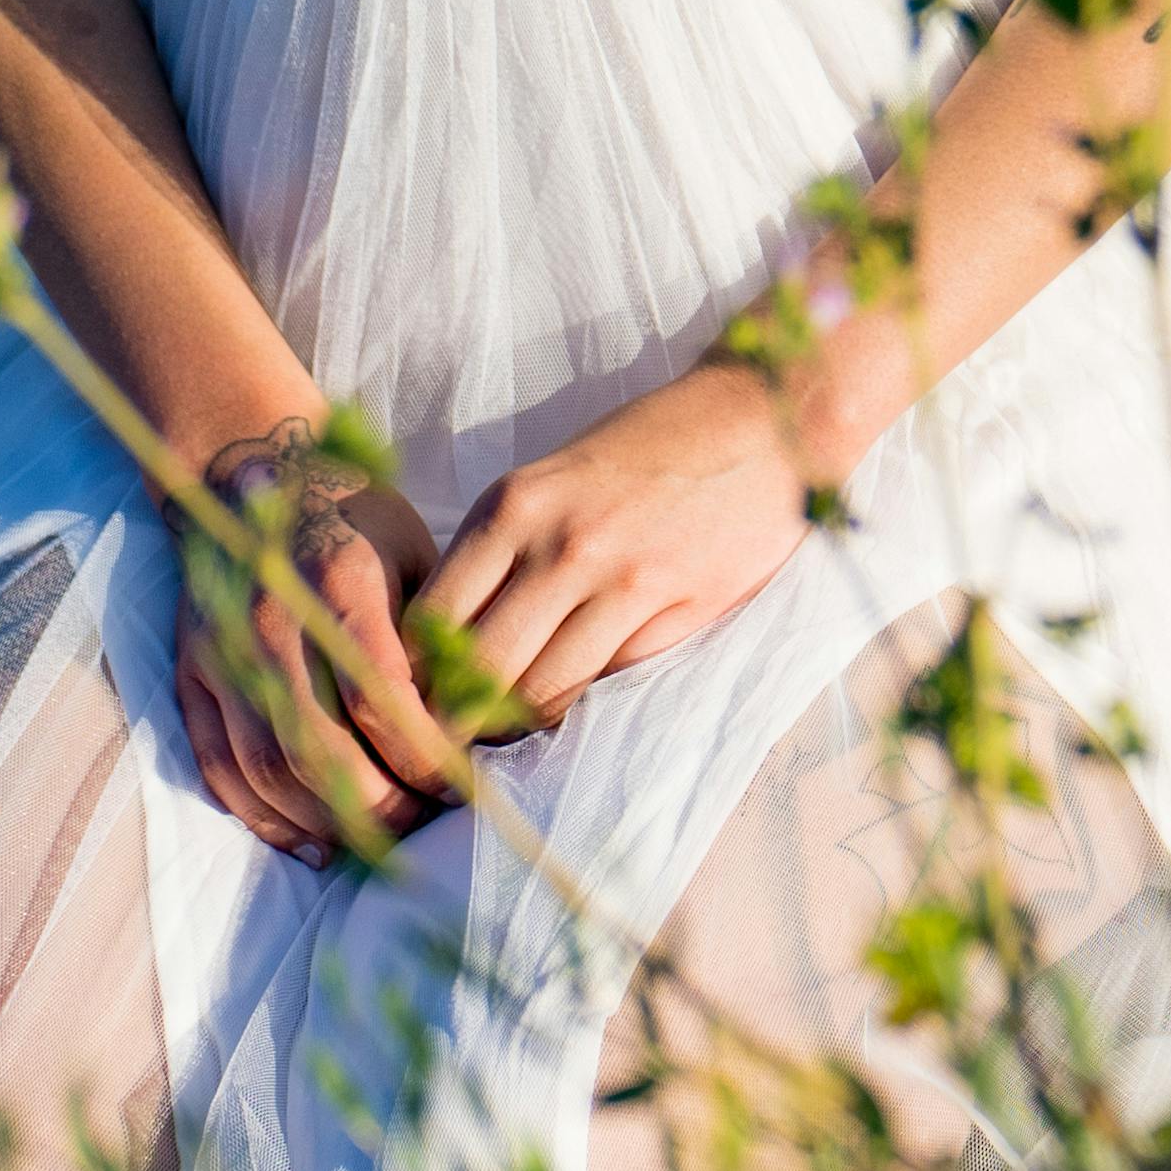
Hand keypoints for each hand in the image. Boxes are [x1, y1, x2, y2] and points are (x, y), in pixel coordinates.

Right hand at [171, 425, 470, 861]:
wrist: (252, 473)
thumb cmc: (356, 522)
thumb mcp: (414, 557)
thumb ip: (433, 641)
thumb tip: (471, 733)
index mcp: (336, 583)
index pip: (380, 700)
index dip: (423, 758)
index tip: (460, 786)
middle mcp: (271, 621)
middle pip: (321, 749)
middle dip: (381, 806)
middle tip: (423, 825)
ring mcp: (222, 651)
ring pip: (269, 770)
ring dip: (327, 824)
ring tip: (378, 843)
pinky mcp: (192, 673)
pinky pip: (220, 767)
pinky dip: (265, 818)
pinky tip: (313, 843)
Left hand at [423, 360, 813, 739]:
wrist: (757, 420)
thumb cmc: (645, 450)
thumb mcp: (551, 480)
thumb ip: (504, 551)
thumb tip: (450, 643)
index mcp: (512, 506)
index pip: (433, 616)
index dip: (413, 675)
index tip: (413, 702)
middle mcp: (558, 542)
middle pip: (477, 667)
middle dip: (452, 721)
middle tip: (445, 751)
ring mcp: (621, 577)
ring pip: (540, 688)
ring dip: (517, 725)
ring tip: (502, 741)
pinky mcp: (678, 605)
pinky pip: (609, 678)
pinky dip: (583, 700)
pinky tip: (573, 703)